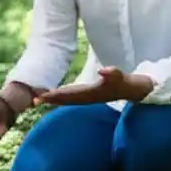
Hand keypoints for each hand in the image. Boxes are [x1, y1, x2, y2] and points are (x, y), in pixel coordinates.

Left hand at [35, 67, 153, 105]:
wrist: (137, 91)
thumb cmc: (129, 83)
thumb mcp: (122, 77)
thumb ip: (113, 74)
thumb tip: (102, 70)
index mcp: (92, 94)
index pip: (70, 95)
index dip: (55, 96)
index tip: (42, 97)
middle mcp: (89, 98)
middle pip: (66, 100)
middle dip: (50, 100)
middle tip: (33, 100)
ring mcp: (90, 97)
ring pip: (68, 100)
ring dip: (54, 100)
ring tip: (39, 99)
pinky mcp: (91, 95)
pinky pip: (73, 97)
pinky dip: (62, 97)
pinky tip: (55, 96)